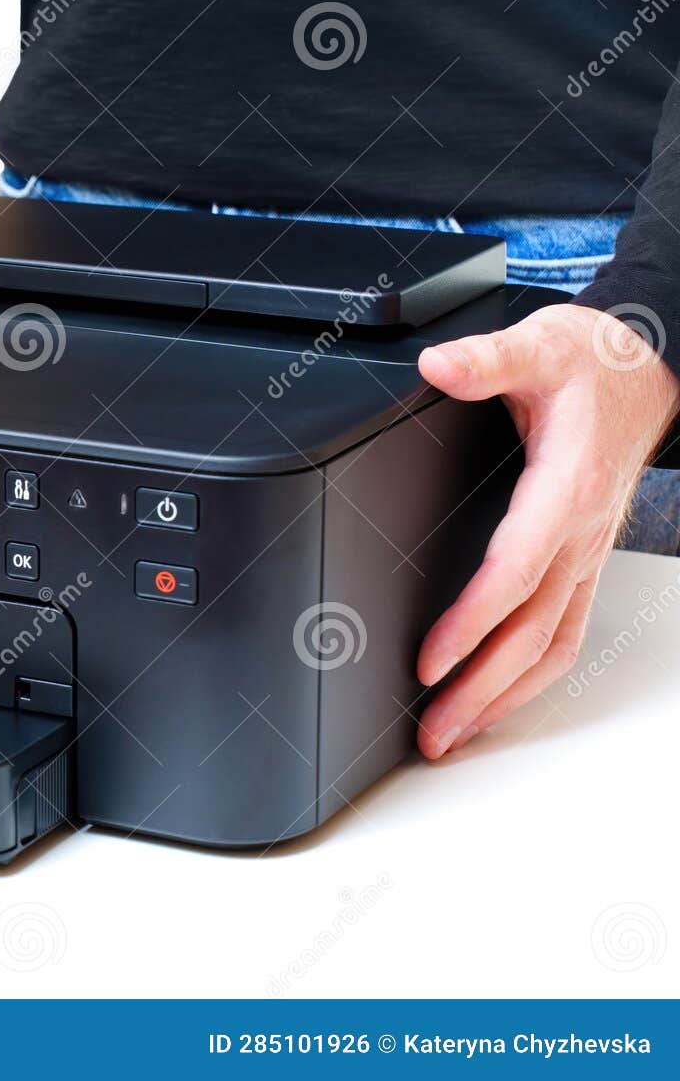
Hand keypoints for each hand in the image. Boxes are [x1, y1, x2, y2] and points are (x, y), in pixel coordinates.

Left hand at [414, 303, 679, 758]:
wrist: (648, 367)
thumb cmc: (593, 362)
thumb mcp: (539, 345)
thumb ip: (487, 359)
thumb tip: (441, 365)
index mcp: (565, 489)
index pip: (515, 573)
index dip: (472, 622)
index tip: (430, 660)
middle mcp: (580, 534)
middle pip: (529, 631)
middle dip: (480, 689)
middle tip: (432, 733)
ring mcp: (586, 554)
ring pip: (550, 645)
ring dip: (503, 697)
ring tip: (454, 735)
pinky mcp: (584, 560)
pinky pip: (564, 633)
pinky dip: (530, 677)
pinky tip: (497, 700)